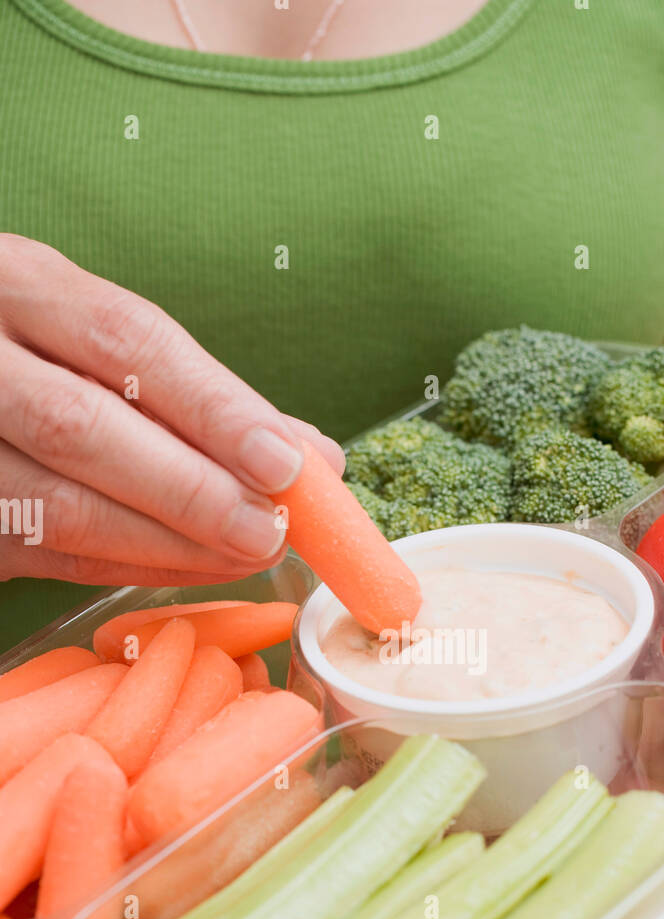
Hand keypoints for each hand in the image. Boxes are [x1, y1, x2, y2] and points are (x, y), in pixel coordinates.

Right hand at [0, 235, 343, 586]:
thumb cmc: (37, 354)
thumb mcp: (94, 333)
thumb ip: (197, 390)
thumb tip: (312, 458)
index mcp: (16, 285)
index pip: (124, 340)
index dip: (211, 406)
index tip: (284, 461)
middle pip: (80, 429)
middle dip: (190, 491)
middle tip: (268, 529)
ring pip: (57, 509)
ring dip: (169, 544)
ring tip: (248, 553)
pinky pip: (46, 555)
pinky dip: (131, 567)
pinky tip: (195, 565)